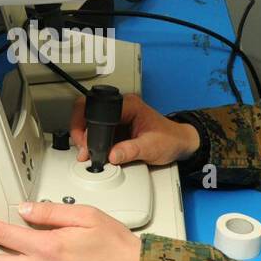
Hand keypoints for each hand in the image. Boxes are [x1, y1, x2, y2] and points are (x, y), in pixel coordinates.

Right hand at [69, 91, 199, 165]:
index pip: (97, 108)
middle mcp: (121, 107)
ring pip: (90, 122)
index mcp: (129, 105)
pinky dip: (93, 142)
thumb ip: (131, 151)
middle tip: (82, 149)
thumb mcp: (151, 147)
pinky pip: (98, 131)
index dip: (86, 126)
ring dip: (85, 137)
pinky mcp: (117, 127)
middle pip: (88, 111)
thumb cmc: (170, 139)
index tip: (86, 143)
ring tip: (87, 153)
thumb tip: (112, 155)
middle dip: (80, 131)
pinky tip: (95, 152)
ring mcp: (118, 117)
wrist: (180, 143)